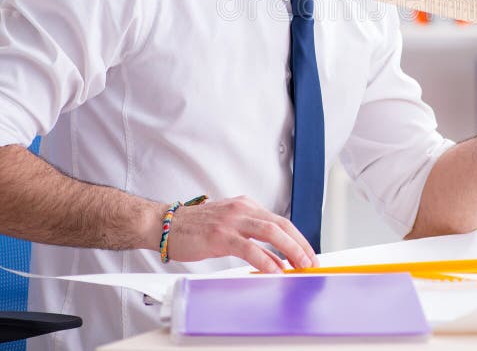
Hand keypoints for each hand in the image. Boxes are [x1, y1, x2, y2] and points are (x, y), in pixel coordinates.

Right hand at [167, 196, 318, 272]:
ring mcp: (232, 221)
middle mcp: (243, 209)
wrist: (165, 224)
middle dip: (300, 245)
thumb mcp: (229, 227)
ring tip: (299, 266)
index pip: (281, 221)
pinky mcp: (220, 236)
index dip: (298, 238)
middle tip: (311, 262)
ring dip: (290, 251)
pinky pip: (249, 248)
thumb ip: (251, 238)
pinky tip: (274, 271)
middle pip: (281, 225)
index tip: (308, 254)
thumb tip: (275, 259)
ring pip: (271, 232)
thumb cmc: (195, 227)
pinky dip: (265, 260)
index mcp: (247, 206)